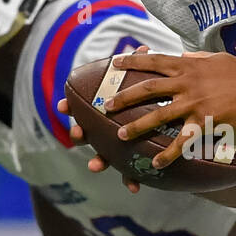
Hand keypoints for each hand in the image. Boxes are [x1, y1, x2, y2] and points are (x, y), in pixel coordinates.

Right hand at [54, 44, 156, 192]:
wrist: (173, 120)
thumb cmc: (155, 98)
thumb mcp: (150, 80)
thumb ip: (144, 66)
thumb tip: (144, 49)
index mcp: (108, 110)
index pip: (85, 107)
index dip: (72, 107)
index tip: (62, 106)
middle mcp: (108, 129)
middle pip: (89, 132)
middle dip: (80, 134)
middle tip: (78, 133)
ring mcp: (119, 147)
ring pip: (104, 156)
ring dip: (98, 161)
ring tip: (94, 165)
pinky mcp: (134, 161)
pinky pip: (130, 172)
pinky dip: (130, 179)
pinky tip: (133, 186)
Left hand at [102, 50, 235, 170]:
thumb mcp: (214, 59)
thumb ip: (195, 59)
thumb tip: (183, 57)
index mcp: (186, 67)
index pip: (154, 61)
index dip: (133, 61)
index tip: (115, 62)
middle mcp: (185, 84)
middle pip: (147, 89)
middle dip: (125, 97)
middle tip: (108, 105)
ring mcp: (192, 104)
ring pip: (158, 115)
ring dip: (138, 125)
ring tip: (121, 135)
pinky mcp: (202, 122)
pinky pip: (182, 140)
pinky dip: (168, 153)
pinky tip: (156, 163)